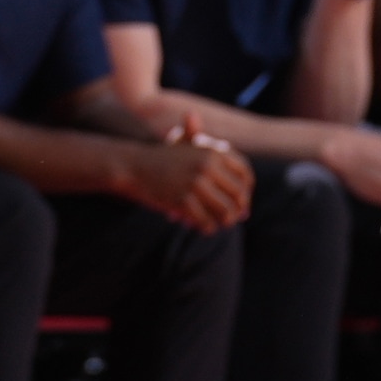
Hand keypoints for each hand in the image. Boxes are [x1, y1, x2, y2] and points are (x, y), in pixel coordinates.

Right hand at [120, 134, 252, 229]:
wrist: (134, 166)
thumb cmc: (164, 160)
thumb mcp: (192, 154)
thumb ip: (220, 174)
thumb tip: (245, 209)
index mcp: (212, 152)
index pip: (244, 173)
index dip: (247, 190)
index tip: (242, 200)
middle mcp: (207, 166)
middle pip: (238, 195)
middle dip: (239, 209)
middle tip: (233, 217)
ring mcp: (195, 184)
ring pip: (226, 211)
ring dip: (225, 221)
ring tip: (220, 224)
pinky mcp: (182, 201)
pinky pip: (206, 222)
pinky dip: (207, 227)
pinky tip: (204, 227)